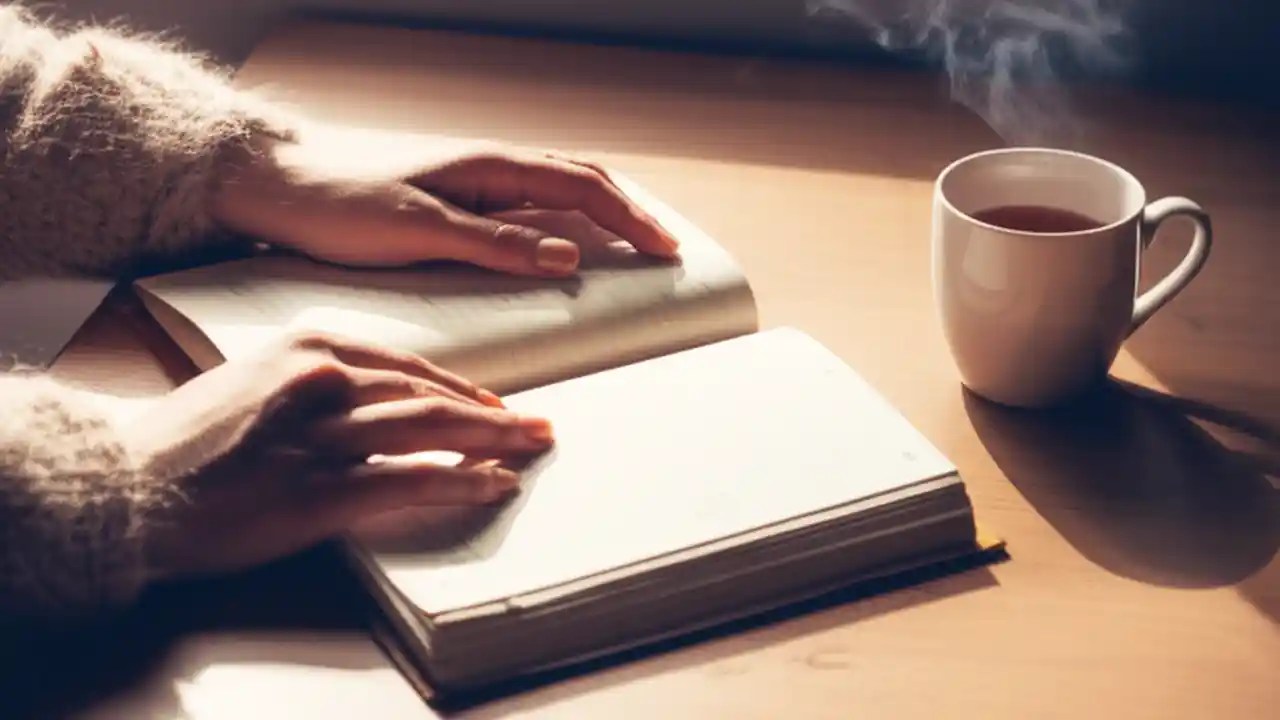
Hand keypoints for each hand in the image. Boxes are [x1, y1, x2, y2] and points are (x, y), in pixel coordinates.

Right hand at [127, 332, 551, 581]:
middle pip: (429, 394)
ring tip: (533, 449)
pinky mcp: (319, 490)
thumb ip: (312, 379)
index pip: (405, 364)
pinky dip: (462, 482)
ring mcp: (323, 435)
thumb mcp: (252, 381)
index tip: (492, 402)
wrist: (127, 486)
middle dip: (493, 413)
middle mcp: (323, 381)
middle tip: (538, 424)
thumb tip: (366, 396)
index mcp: (308, 347)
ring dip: (494, 441)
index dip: (458, 386)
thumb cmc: (187, 439)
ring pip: (431, 430)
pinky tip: (496, 484)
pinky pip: (410, 481)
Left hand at [212, 131, 678, 275]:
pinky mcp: (456, 201)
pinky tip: (566, 244)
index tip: (668, 253)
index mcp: (490, 168)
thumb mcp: (418, 229)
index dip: (631, 221)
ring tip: (634, 245)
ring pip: (559, 191)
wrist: (277, 185)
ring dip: (603, 214)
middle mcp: (489, 168)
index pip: (584, 188)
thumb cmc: (339, 204)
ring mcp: (474, 182)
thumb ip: (496, 243)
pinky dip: (566, 221)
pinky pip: (529, 207)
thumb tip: (569, 256)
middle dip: (630, 214)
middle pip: (582, 182)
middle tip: (666, 251)